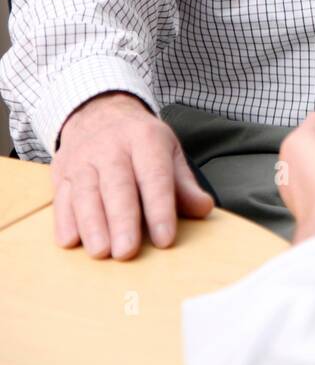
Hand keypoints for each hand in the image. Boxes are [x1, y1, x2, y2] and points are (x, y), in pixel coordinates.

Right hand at [52, 91, 213, 259]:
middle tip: (127, 252)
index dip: (160, 208)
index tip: (165, 239)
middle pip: (117, 185)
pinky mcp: (62, 171)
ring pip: (85, 192)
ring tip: (101, 252)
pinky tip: (70, 241)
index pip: (154, 176)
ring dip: (92, 224)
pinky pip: (61, 196)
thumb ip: (184, 184)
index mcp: (145, 140)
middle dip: (122, 220)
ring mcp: (83, 159)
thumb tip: (204, 208)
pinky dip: (64, 220)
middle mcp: (111, 147)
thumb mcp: (168, 151)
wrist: (99, 112)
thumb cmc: (140, 141)